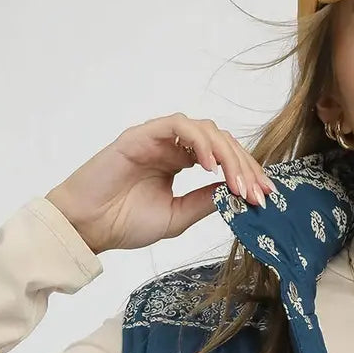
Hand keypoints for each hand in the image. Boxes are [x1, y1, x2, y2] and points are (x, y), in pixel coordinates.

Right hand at [43, 114, 276, 254]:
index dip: (247, 174)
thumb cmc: (124, 222)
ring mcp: (158, 138)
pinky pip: (179, 127)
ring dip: (228, 155)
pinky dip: (200, 143)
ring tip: (239, 183)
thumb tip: (237, 193)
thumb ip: (205, 201)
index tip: (266, 197)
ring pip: (206, 130)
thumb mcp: (178, 216)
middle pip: (221, 142)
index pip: (223, 159)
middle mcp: (172, 147)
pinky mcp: (142, 135)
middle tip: (258, 193)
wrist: (87, 226)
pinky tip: (212, 168)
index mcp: (180, 163)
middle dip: (245, 166)